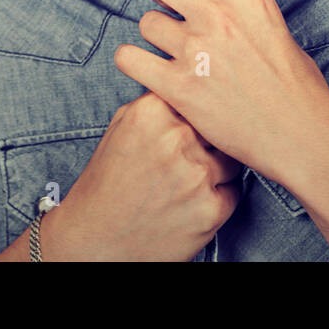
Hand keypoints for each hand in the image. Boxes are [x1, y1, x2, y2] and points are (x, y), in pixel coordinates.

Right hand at [41, 91, 241, 260]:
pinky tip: (192, 200)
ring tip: (187, 180)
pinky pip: (233, 191)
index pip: (195, 94)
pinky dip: (218, 196)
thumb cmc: (105, 185)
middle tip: (192, 153)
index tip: (195, 115)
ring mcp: (196, 175)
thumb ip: (155, 103)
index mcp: (151, 112)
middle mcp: (176, 138)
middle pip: (217, 124)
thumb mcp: (121, 127)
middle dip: (210, 137)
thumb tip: (187, 86)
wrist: (94, 241)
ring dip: (218, 167)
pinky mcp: (210, 210)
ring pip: (232, 157)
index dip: (197, 108)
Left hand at [115, 0, 328, 186]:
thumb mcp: (272, 19)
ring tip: (174, 50)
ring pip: (145, 21)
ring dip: (155, 35)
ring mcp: (195, 49)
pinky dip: (134, 62)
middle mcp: (217, 13)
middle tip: (170, 6)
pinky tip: (150, 68)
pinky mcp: (178, 86)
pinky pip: (128, 58)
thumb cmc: (294, 81)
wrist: (300, 133)